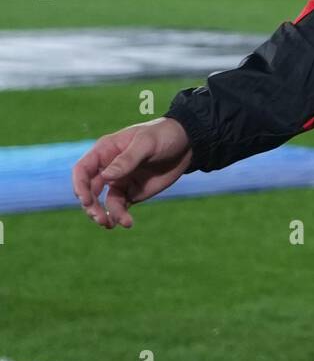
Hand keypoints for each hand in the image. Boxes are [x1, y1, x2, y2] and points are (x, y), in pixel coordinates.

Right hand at [72, 117, 192, 228]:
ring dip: (103, 215)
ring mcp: (119, 182)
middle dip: (90, 206)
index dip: (79, 185)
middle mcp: (108, 167)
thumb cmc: (163, 135)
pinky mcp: (132, 193)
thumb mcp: (146, 144)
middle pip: (89, 190)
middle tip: (99, 218)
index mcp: (105, 151)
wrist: (186, 144)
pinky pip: (119, 208)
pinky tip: (127, 223)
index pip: (82, 170)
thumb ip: (127, 160)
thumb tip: (105, 176)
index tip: (86, 200)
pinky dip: (119, 217)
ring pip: (103, 202)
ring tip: (111, 224)